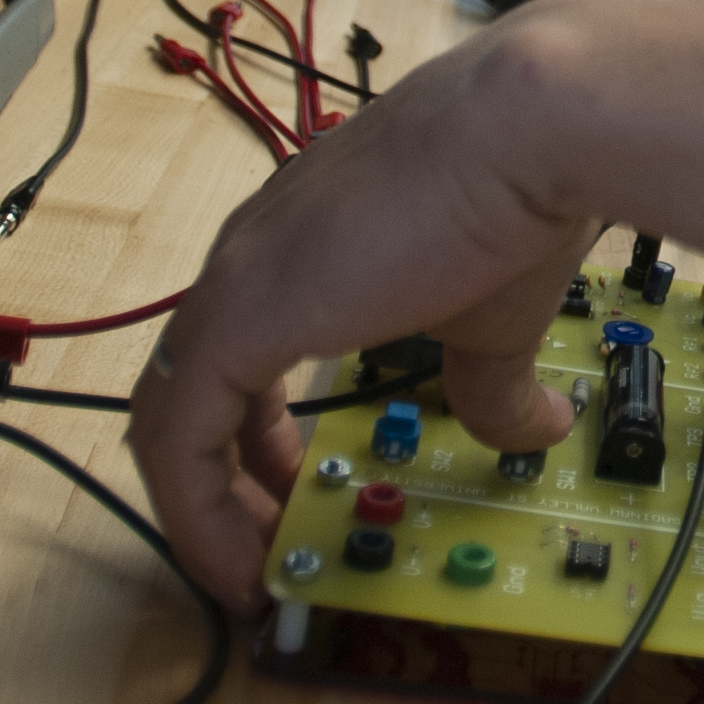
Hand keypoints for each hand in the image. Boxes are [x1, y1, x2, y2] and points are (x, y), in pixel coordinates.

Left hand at [127, 19, 602, 609]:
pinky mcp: (237, 316)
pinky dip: (197, 509)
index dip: (253, 445)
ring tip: (253, 569)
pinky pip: (177, 438)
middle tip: (269, 547)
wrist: (528, 133)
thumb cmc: (512, 198)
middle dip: (223, 485)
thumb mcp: (492, 316)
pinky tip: (244, 557)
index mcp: (301, 249)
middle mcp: (250, 258)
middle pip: (189, 394)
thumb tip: (536, 429)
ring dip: (203, 508)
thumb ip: (489, 381)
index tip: (291, 499)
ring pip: (168, 420)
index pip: (234, 360)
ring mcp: (236, 282)